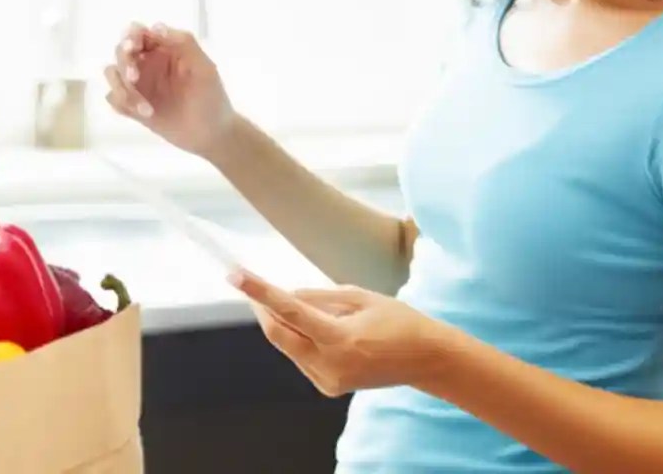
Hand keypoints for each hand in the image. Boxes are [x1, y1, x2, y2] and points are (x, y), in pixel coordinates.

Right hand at [103, 22, 237, 157]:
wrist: (211, 135)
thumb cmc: (211, 98)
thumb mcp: (204, 68)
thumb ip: (184, 43)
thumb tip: (156, 26)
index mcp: (164, 49)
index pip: (139, 33)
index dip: (132, 36)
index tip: (134, 47)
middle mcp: (148, 63)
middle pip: (121, 51)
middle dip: (124, 63)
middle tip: (134, 78)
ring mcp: (139, 85)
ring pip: (113, 74)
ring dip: (122, 88)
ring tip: (145, 109)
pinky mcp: (132, 105)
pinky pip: (113, 98)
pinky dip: (122, 104)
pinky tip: (144, 114)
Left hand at [228, 269, 443, 396]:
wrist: (426, 359)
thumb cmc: (399, 322)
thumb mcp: (361, 297)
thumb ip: (320, 297)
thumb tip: (287, 295)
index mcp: (341, 338)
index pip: (289, 311)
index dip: (259, 292)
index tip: (236, 275)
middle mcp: (330, 364)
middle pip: (279, 334)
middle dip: (262, 309)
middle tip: (250, 284)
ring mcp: (328, 380)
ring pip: (289, 346)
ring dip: (285, 324)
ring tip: (305, 307)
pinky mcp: (329, 387)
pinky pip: (302, 358)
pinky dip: (301, 339)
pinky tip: (318, 329)